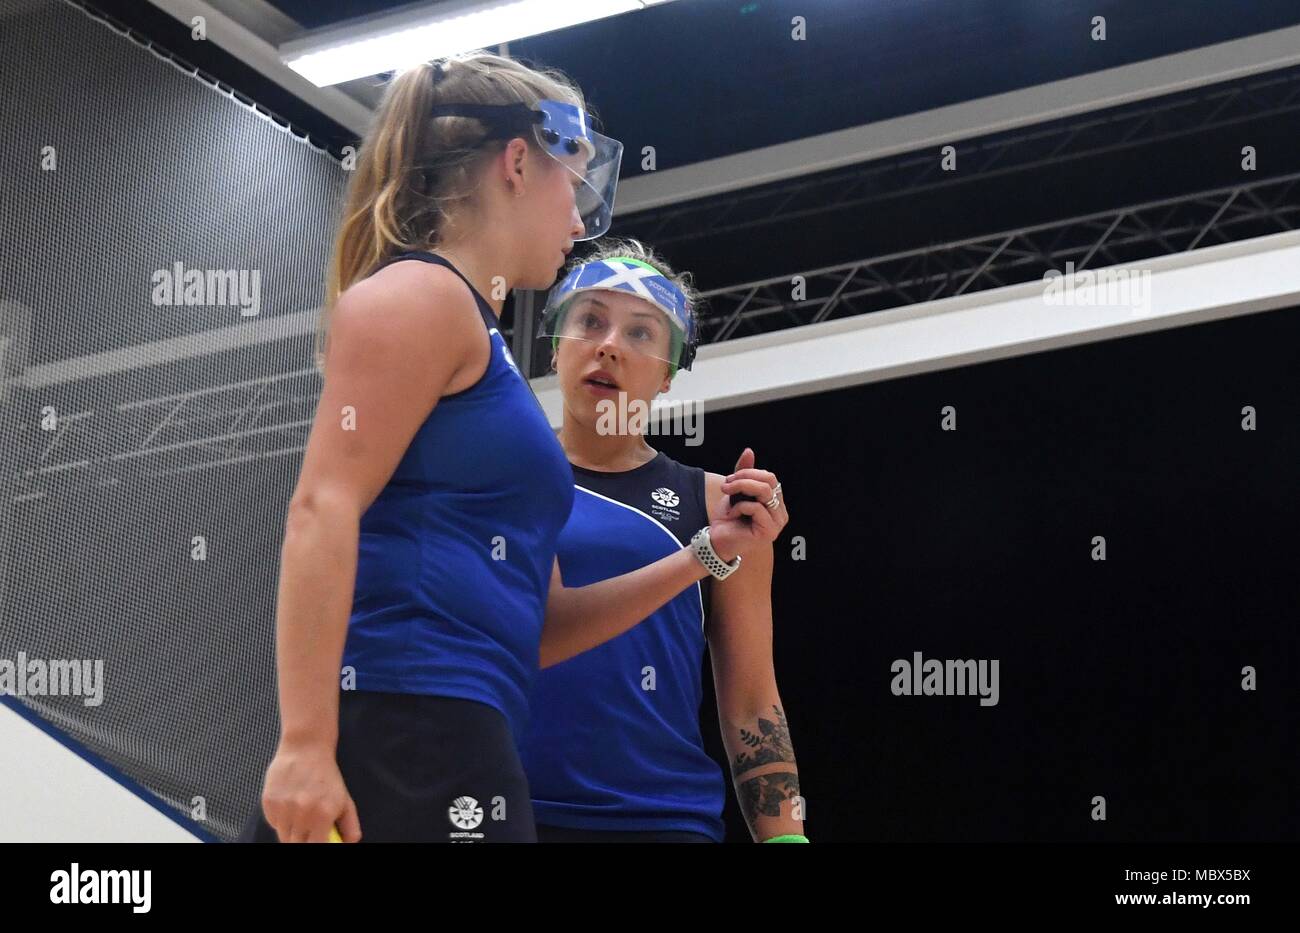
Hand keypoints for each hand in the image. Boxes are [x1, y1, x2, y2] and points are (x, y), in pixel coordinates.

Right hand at [260, 738, 361, 842]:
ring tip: (300, 813)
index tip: (317, 840)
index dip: (316, 846)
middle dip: (303, 840)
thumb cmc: (327, 775)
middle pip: (296, 845)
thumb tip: (347, 843)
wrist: (306, 747)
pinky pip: (273, 823)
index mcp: (323, 815)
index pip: (315, 847)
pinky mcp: (269, 801)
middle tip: (309, 830)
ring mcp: (284, 808)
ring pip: (284, 836)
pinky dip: (280, 820)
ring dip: (291, 831)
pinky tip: (289, 804)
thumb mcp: (345, 800)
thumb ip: (350, 826)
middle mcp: (302, 813)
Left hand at [708, 447, 788, 563]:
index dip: (750, 472)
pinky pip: (756, 508)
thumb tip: (749, 451)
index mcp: (776, 503)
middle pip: (770, 481)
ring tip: (727, 494)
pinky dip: (740, 507)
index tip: (730, 479)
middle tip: (727, 484)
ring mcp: (777, 524)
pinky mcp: (769, 532)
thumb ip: (744, 473)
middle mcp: (781, 514)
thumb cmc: (728, 518)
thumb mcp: (736, 491)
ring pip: (764, 492)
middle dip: (744, 478)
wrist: (716, 541)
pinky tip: (732, 514)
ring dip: (741, 488)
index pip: (770, 477)